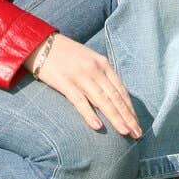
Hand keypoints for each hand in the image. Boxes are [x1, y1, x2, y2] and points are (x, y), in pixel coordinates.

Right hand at [24, 34, 140, 137]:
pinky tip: (98, 127)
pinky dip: (89, 114)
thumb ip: (101, 75)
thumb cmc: (66, 54)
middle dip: (128, 117)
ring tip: (125, 132)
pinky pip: (80, 101)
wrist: (41, 43)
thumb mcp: (89, 60)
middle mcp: (95, 69)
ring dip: (116, 118)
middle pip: (115, 97)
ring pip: (102, 100)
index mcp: (103, 64)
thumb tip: (114, 95)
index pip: (121, 90)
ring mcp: (80, 76)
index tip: (137, 124)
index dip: (130, 108)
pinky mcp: (64, 82)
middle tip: (138, 134)